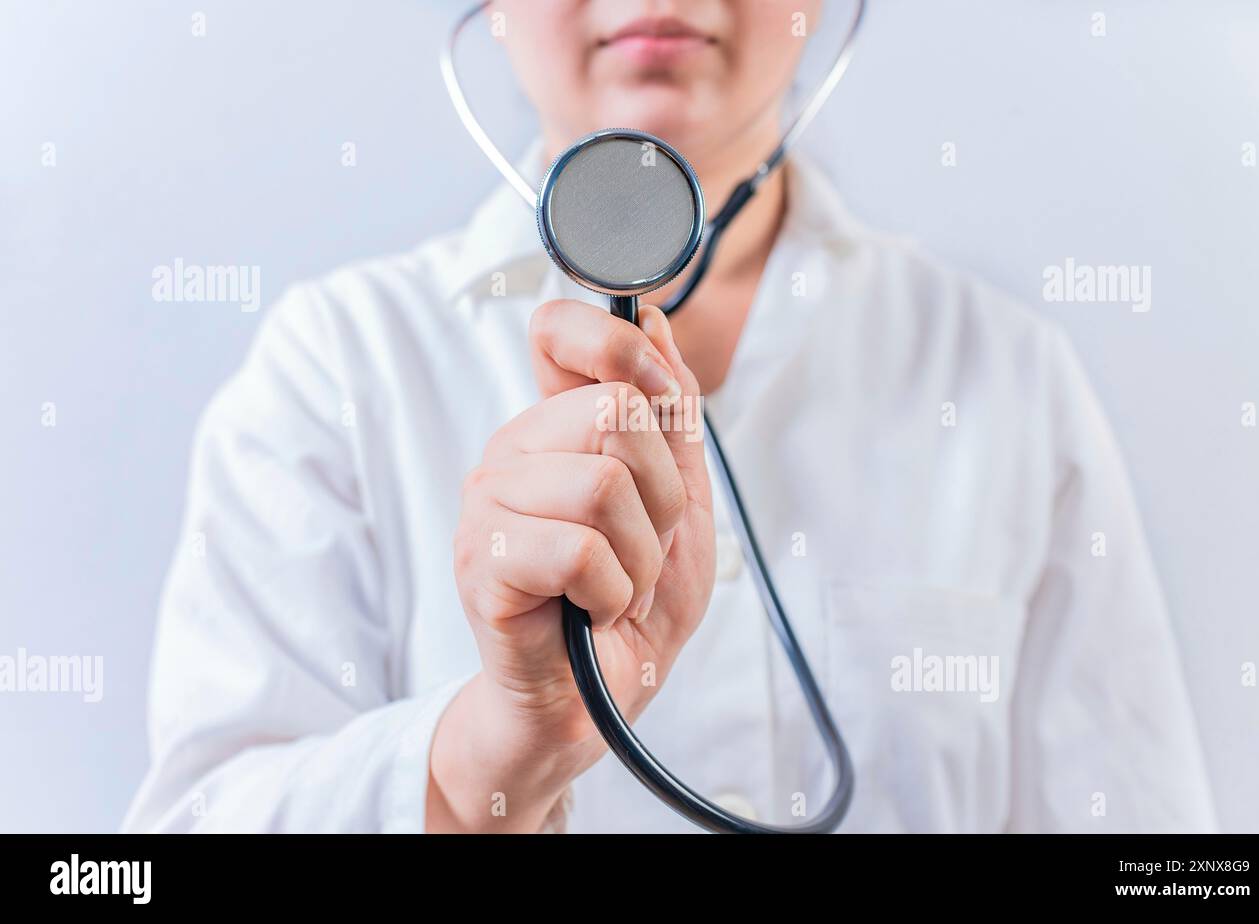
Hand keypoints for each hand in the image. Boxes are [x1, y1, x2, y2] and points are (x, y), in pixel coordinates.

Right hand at [429, 299, 714, 831]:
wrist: (595, 702)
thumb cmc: (630, 604)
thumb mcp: (681, 501)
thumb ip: (672, 415)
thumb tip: (657, 321)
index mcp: (554, 427)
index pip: (557, 329)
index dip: (619, 347)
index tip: (662, 402)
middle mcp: (512, 451)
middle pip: (615, 413)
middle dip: (663, 498)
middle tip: (642, 549)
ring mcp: (487, 503)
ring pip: (601, 483)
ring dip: (640, 556)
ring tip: (618, 587)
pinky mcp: (479, 561)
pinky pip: (578, 548)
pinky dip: (611, 591)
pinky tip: (593, 610)